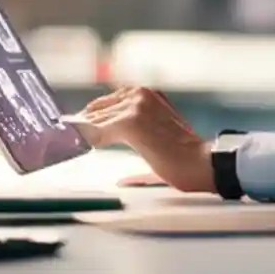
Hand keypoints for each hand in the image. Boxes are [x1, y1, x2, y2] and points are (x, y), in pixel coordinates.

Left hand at [76, 87, 213, 193]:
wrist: (200, 162)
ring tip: (76, 143)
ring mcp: (136, 106)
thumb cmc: (185, 157)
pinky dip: (91, 140)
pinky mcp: (131, 122)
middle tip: (74, 136)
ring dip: (85, 133)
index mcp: (148, 94)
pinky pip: (100, 130)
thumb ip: (139, 146)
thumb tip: (122, 179)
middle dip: (85, 124)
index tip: (80, 129)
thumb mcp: (158, 137)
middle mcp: (141, 94)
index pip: (109, 102)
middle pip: (99, 108)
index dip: (92, 117)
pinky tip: (87, 147)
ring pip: (97, 118)